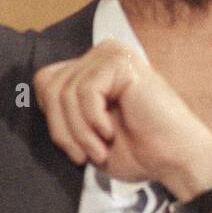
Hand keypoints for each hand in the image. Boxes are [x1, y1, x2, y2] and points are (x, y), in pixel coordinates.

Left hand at [34, 40, 211, 202]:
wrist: (175, 159)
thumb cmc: (139, 150)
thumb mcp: (86, 132)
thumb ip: (65, 110)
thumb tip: (36, 92)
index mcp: (94, 67)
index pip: (46, 82)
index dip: (55, 119)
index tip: (76, 148)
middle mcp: (104, 54)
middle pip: (50, 86)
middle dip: (64, 129)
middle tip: (87, 153)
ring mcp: (114, 55)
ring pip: (66, 92)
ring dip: (79, 131)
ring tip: (100, 148)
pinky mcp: (123, 63)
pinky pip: (85, 91)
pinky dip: (92, 120)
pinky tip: (110, 132)